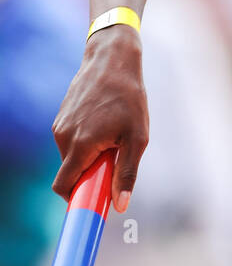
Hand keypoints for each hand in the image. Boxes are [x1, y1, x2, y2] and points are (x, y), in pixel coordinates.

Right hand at [52, 25, 148, 212]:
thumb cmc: (129, 98)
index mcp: (80, 145)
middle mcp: (63, 137)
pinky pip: (72, 140)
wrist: (112, 60)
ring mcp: (60, 126)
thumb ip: (127, 173)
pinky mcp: (61, 117)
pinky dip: (86, 141)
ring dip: (90, 155)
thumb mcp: (137, 138)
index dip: (75, 201)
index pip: (63, 186)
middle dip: (90, 174)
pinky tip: (104, 122)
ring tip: (113, 134)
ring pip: (73, 156)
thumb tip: (119, 205)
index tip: (91, 205)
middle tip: (115, 159)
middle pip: (71, 172)